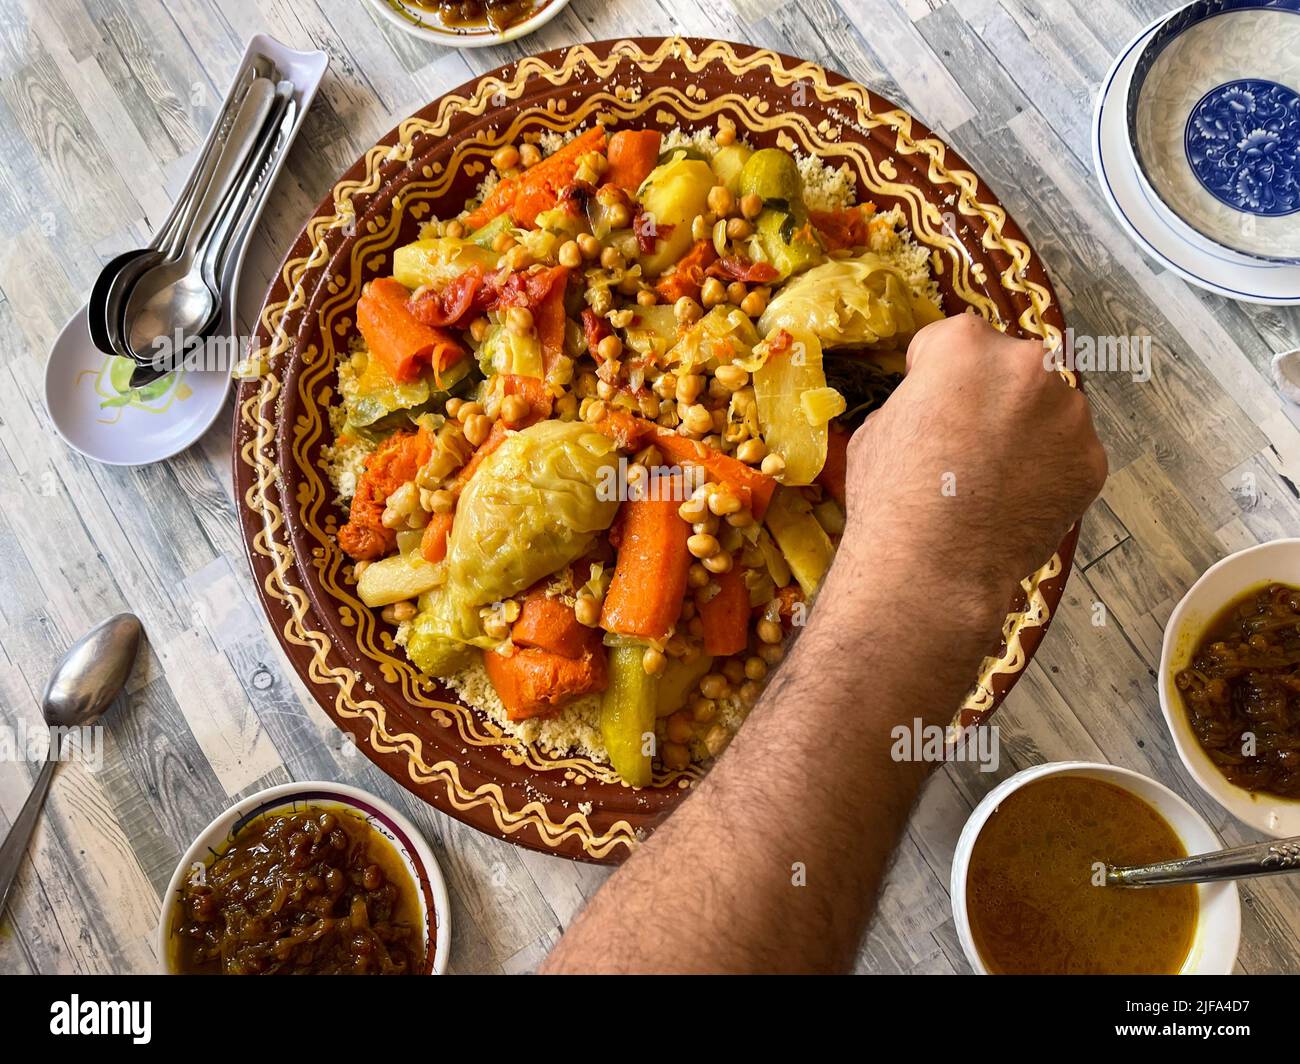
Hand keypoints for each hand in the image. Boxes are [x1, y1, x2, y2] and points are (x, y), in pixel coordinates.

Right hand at [840, 313, 1106, 621]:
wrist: (932, 570)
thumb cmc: (890, 497)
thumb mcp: (878, 429)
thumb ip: (918, 402)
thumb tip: (936, 409)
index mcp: (965, 345)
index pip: (952, 340)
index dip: (934, 375)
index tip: (928, 408)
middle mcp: (1028, 364)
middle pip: (1009, 368)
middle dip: (989, 396)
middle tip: (965, 444)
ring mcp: (1069, 413)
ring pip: (1046, 408)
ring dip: (1026, 430)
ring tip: (994, 479)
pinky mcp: (1092, 461)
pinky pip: (1067, 453)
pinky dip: (1048, 470)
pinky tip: (1016, 500)